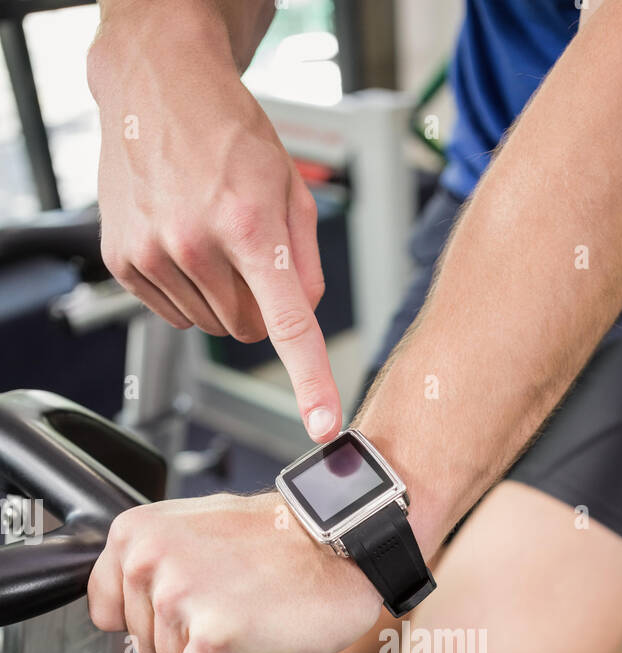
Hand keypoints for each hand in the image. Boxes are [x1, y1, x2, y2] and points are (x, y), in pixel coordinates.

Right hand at [87, 3, 340, 441]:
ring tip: (212, 237)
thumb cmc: (230, 134)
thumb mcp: (291, 188)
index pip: (288, 323)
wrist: (157, 88)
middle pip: (249, 331)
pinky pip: (176, 313)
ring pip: (212, 326)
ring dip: (222, 297)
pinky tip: (183, 245)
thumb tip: (305, 317)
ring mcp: (153, 255)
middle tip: (251, 255)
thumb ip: (306, 263)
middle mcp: (195, 244)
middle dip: (260, 307)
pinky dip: (188, 291)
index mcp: (249, 225)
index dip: (311, 381)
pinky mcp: (125, 262)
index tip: (323, 422)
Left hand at [87, 494, 381, 652]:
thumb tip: (128, 617)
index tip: (187, 605)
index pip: (105, 607)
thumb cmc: (282, 540)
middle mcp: (150, 559)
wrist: (343, 544)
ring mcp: (181, 597)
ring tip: (245, 615)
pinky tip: (251, 641)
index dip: (148, 617)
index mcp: (138, 531)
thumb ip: (154, 562)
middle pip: (139, 640)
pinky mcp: (215, 636)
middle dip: (181, 635)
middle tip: (228, 602)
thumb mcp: (196, 529)